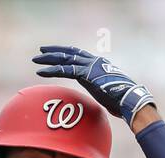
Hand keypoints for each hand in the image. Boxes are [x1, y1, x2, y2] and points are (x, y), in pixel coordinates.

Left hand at [32, 45, 155, 127]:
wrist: (129, 99)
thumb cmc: (121, 99)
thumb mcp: (107, 91)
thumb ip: (98, 88)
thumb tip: (99, 96)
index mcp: (98, 64)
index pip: (78, 55)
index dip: (65, 53)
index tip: (55, 53)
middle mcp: (93, 61)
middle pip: (69, 53)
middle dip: (54, 52)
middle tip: (41, 51)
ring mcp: (90, 66)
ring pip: (65, 59)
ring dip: (49, 59)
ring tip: (36, 60)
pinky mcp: (87, 74)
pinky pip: (65, 70)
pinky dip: (52, 70)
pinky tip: (41, 71)